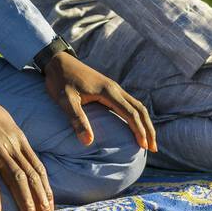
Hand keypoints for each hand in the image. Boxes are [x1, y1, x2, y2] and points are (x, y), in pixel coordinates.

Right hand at [0, 69, 54, 210]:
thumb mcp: (3, 122)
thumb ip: (12, 140)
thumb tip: (19, 156)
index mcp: (18, 138)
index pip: (38, 169)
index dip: (46, 191)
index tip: (51, 210)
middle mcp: (11, 143)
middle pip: (32, 177)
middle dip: (42, 203)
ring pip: (16, 178)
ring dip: (25, 203)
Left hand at [41, 52, 157, 152]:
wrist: (58, 61)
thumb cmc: (60, 80)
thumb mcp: (65, 100)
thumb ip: (76, 119)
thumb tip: (88, 142)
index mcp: (108, 91)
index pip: (130, 113)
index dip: (139, 130)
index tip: (144, 146)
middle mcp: (115, 88)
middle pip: (140, 109)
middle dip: (149, 129)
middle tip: (153, 148)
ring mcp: (114, 88)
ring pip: (137, 106)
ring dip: (145, 123)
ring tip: (149, 141)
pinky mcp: (110, 89)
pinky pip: (130, 104)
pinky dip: (137, 116)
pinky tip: (136, 126)